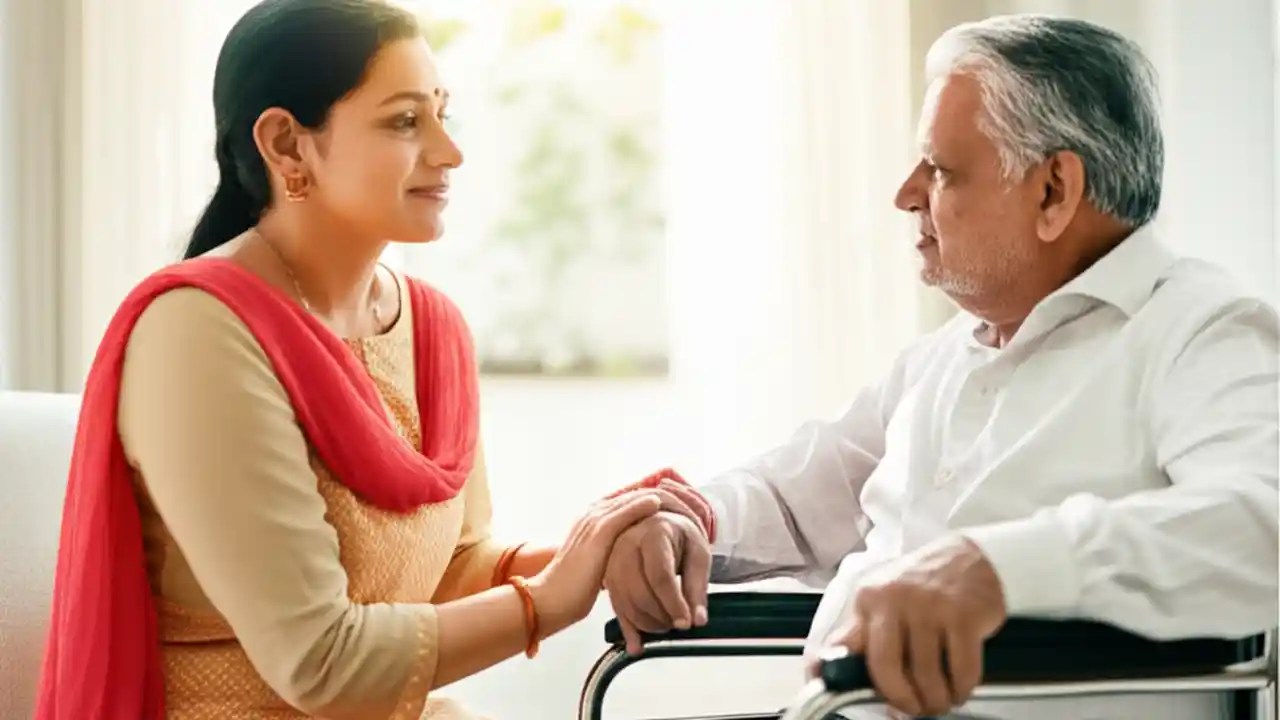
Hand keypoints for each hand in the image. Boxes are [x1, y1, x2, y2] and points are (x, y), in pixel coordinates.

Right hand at [527, 491, 662, 636]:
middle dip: (652, 493)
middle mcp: (590, 516)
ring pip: (628, 499)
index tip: (666, 503)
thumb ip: (610, 558)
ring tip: (672, 496)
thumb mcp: (595, 567)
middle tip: (675, 494)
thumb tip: (629, 563)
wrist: (550, 600)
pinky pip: (624, 512)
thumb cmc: (571, 591)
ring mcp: (593, 522)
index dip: (644, 501)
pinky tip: (658, 504)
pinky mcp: (598, 532)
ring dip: (651, 496)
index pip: (623, 502)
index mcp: (588, 522)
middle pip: (628, 496)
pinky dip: (642, 505)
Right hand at [603, 511, 711, 654]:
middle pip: (639, 592)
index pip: (660, 575)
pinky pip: (616, 607)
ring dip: (647, 623)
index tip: (686, 622)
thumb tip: (698, 620)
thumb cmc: (681, 536)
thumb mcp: (698, 554)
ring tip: (667, 625)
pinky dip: (628, 629)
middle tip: (679, 624)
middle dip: (661, 616)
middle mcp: (627, 545)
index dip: (674, 603)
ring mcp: (613, 561)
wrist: (659, 524)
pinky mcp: (607, 577)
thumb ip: (698, 587)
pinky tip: (637, 645)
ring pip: (625, 603)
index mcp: (653, 533)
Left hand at [809, 535, 1006, 717]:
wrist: (974, 558)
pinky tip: (959, 688)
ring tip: (939, 700)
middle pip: (886, 669)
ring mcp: (930, 607)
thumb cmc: (925, 585)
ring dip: (936, 700)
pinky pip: (962, 671)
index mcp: (869, 599)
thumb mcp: (885, 599)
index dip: (839, 677)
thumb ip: (862, 634)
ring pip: (926, 677)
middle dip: (901, 700)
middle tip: (912, 709)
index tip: (841, 696)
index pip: (843, 645)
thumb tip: (831, 671)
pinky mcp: (964, 616)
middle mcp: (894, 600)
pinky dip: (961, 689)